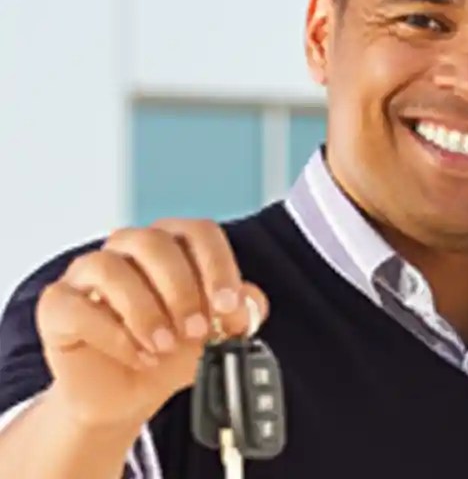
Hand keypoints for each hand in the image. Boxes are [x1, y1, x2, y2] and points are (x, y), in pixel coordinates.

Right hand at [34, 219, 268, 430]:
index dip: (218, 266)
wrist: (126, 393)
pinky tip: (138, 356)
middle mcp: (127, 248)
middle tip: (198, 331)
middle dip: (182, 290)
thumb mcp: (216, 334)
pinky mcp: (58, 304)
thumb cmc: (169, 352)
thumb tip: (251, 302)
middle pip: (154, 243)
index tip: (229, 306)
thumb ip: (238, 312)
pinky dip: (113, 335)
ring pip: (111, 268)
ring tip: (165, 347)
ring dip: (146, 312)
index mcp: (171, 245)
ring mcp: (87, 272)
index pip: (198, 232)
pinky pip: (77, 306)